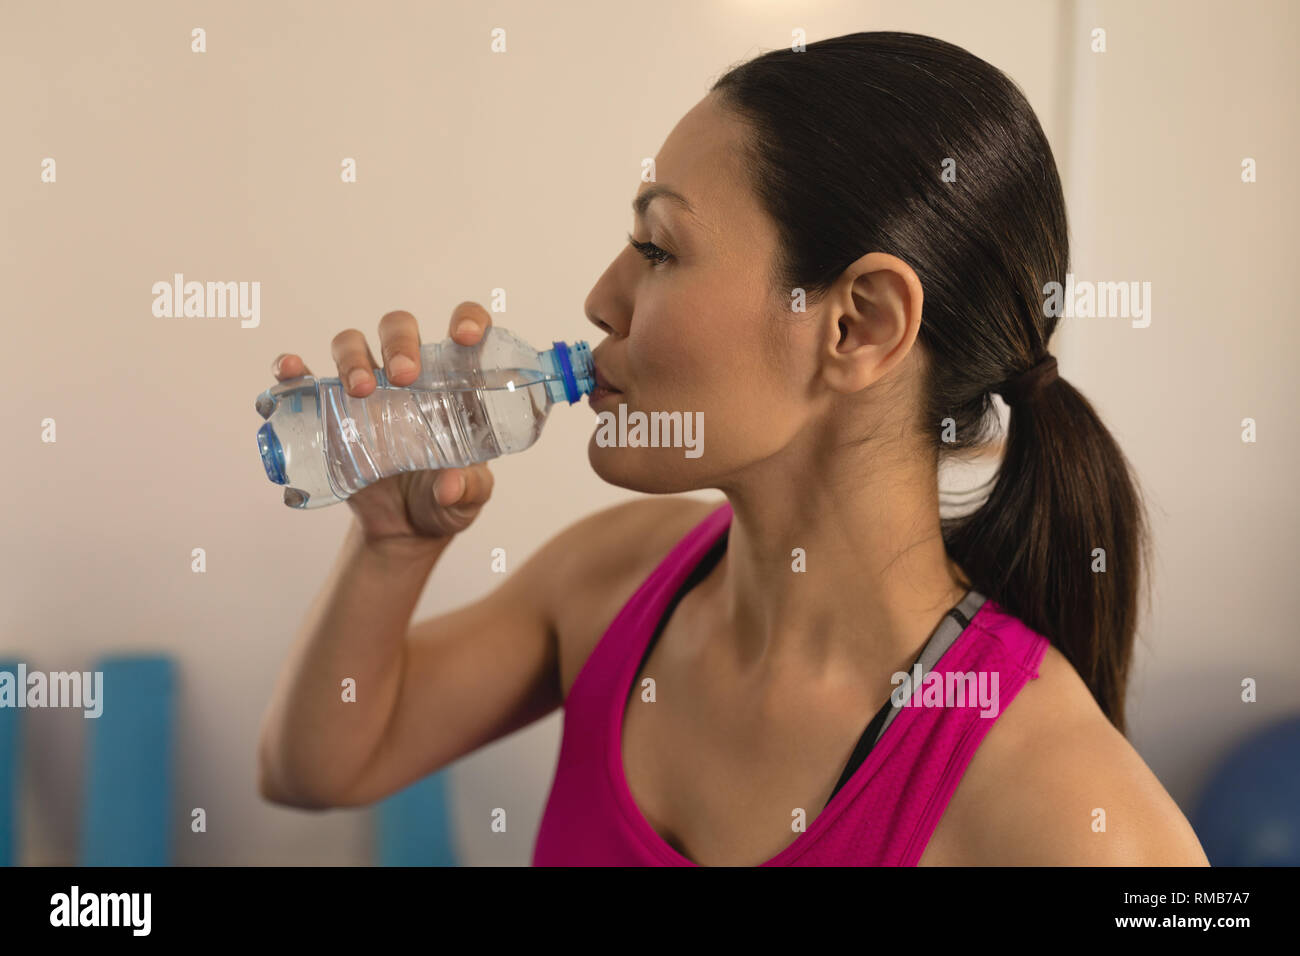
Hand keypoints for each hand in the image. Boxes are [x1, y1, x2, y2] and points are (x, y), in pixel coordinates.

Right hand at [269, 303, 495, 544]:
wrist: (404, 529)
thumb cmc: (446, 500)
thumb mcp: (468, 501)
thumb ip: (468, 490)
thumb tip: (449, 485)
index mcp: (452, 384)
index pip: (464, 331)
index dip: (467, 319)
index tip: (465, 337)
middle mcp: (408, 376)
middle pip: (398, 330)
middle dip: (399, 343)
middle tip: (404, 376)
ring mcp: (367, 390)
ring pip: (352, 345)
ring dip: (352, 358)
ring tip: (360, 390)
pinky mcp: (331, 411)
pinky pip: (306, 379)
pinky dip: (294, 369)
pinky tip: (292, 370)